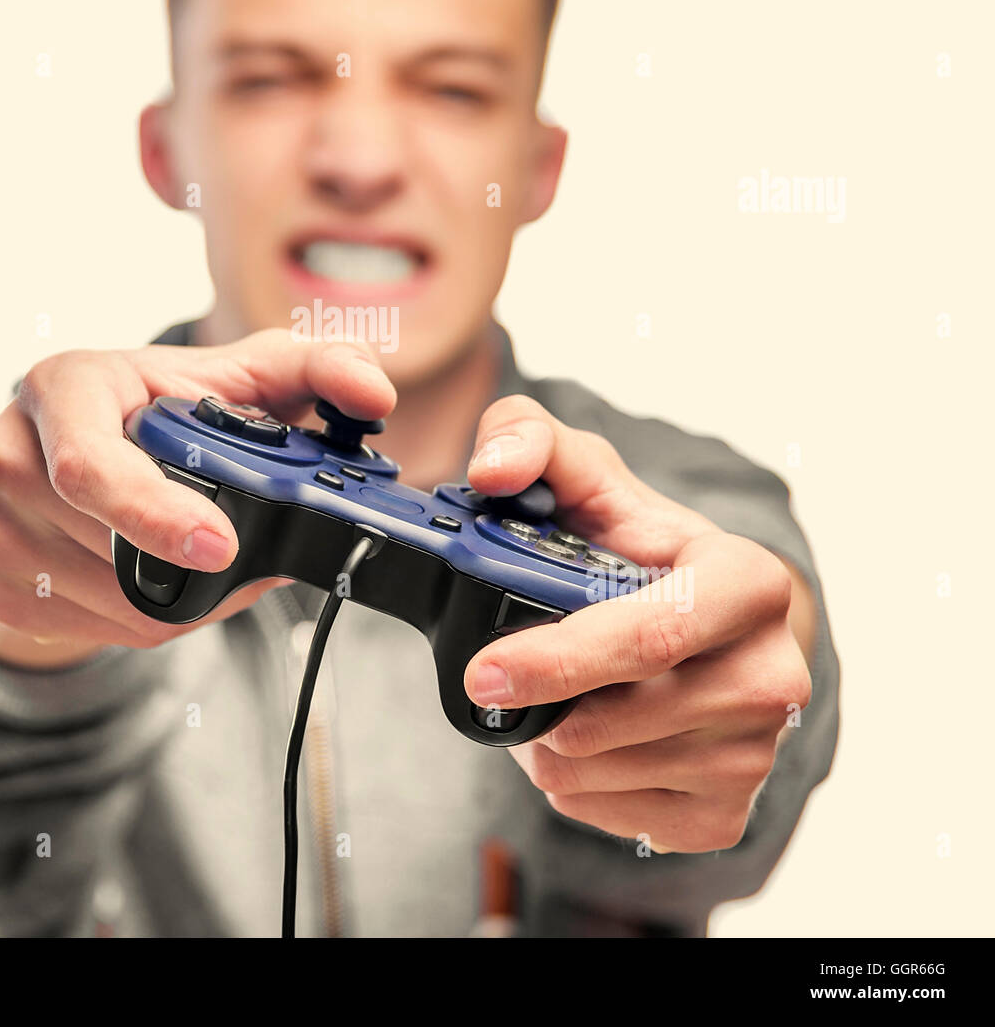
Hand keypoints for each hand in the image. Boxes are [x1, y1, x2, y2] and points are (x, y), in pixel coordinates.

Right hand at [0, 330, 394, 668]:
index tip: (222, 545)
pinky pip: (95, 632)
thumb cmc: (154, 407)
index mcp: (63, 387)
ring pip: (109, 603)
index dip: (155, 512)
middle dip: (193, 565)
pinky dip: (145, 620)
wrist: (61, 454)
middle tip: (242, 551)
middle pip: (107, 548)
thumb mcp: (233, 373)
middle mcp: (7, 452)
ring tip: (200, 553)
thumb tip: (373, 391)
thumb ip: (314, 368)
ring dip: (179, 598)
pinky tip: (155, 574)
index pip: (91, 464)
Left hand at [461, 395, 812, 852]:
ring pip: (602, 774)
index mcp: (747, 583)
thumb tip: (491, 469)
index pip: (650, 638)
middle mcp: (772, 673)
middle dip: (539, 704)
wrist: (704, 623)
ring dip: (549, 742)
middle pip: (615, 720)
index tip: (482, 671)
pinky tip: (587, 737)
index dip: (557, 660)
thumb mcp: (586, 473)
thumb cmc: (639, 547)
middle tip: (504, 675)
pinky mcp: (729, 814)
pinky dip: (574, 783)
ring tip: (557, 695)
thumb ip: (528, 438)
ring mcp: (758, 752)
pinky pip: (611, 817)